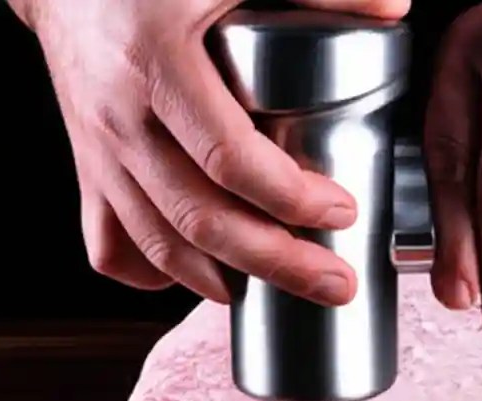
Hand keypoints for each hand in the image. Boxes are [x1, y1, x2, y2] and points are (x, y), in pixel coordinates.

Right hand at [9, 0, 409, 305]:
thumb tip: (394, 8)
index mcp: (157, 62)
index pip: (227, 156)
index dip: (289, 196)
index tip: (341, 210)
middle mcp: (120, 118)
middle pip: (199, 219)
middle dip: (275, 262)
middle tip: (334, 281)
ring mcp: (98, 153)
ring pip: (158, 244)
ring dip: (224, 282)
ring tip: (282, 292)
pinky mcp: (87, 172)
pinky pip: (111, 246)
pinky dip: (156, 274)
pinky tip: (202, 274)